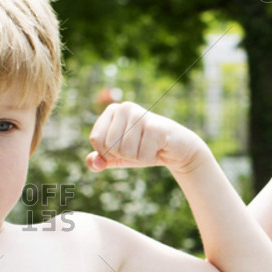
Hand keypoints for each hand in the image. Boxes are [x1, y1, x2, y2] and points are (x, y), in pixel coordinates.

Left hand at [86, 101, 205, 173]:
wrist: (176, 149)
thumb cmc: (144, 149)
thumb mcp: (117, 157)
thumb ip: (99, 161)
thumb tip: (95, 164)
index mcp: (113, 110)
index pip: (96, 139)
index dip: (107, 152)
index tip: (123, 147)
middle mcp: (125, 107)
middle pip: (110, 146)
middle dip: (124, 155)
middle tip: (139, 147)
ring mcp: (141, 115)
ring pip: (125, 152)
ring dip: (139, 157)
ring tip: (149, 147)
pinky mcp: (156, 127)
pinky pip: (142, 155)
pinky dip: (150, 158)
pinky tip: (158, 148)